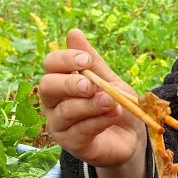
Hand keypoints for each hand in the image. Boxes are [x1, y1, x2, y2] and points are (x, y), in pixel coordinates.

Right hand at [39, 29, 145, 173]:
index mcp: (60, 82)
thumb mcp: (108, 80)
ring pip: (66, 110)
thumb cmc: (115, 105)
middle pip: (47, 87)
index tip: (86, 60)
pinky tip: (113, 114)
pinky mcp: (72, 145)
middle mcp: (53, 103)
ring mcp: (60, 125)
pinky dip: (99, 120)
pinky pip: (81, 130)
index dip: (65, 59)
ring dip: (91, 104)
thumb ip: (92, 61)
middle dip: (69, 83)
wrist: (131, 137)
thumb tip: (73, 32)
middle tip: (90, 85)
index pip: (50, 65)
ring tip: (112, 102)